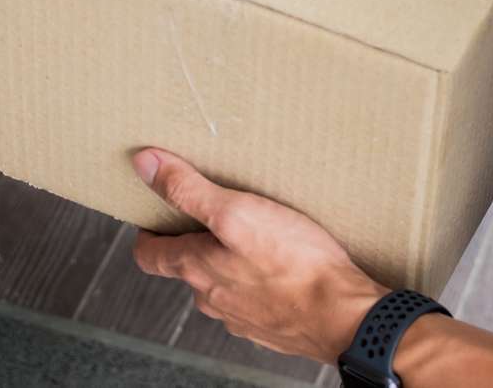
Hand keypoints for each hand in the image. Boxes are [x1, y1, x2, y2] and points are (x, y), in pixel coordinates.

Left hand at [131, 148, 387, 365]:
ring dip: (229, 262)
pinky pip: (255, 300)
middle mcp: (213, 298)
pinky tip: (281, 266)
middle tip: (211, 215)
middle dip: (194, 242)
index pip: (150, 255)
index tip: (155, 215)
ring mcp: (243, 317)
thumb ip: (188, 190)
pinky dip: (259, 282)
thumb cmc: (295, 265)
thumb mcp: (236, 212)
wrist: (347, 319)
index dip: (148, 233)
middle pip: (187, 268)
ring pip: (222, 285)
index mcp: (196, 269)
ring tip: (253, 236)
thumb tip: (145, 164)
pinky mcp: (273, 327)